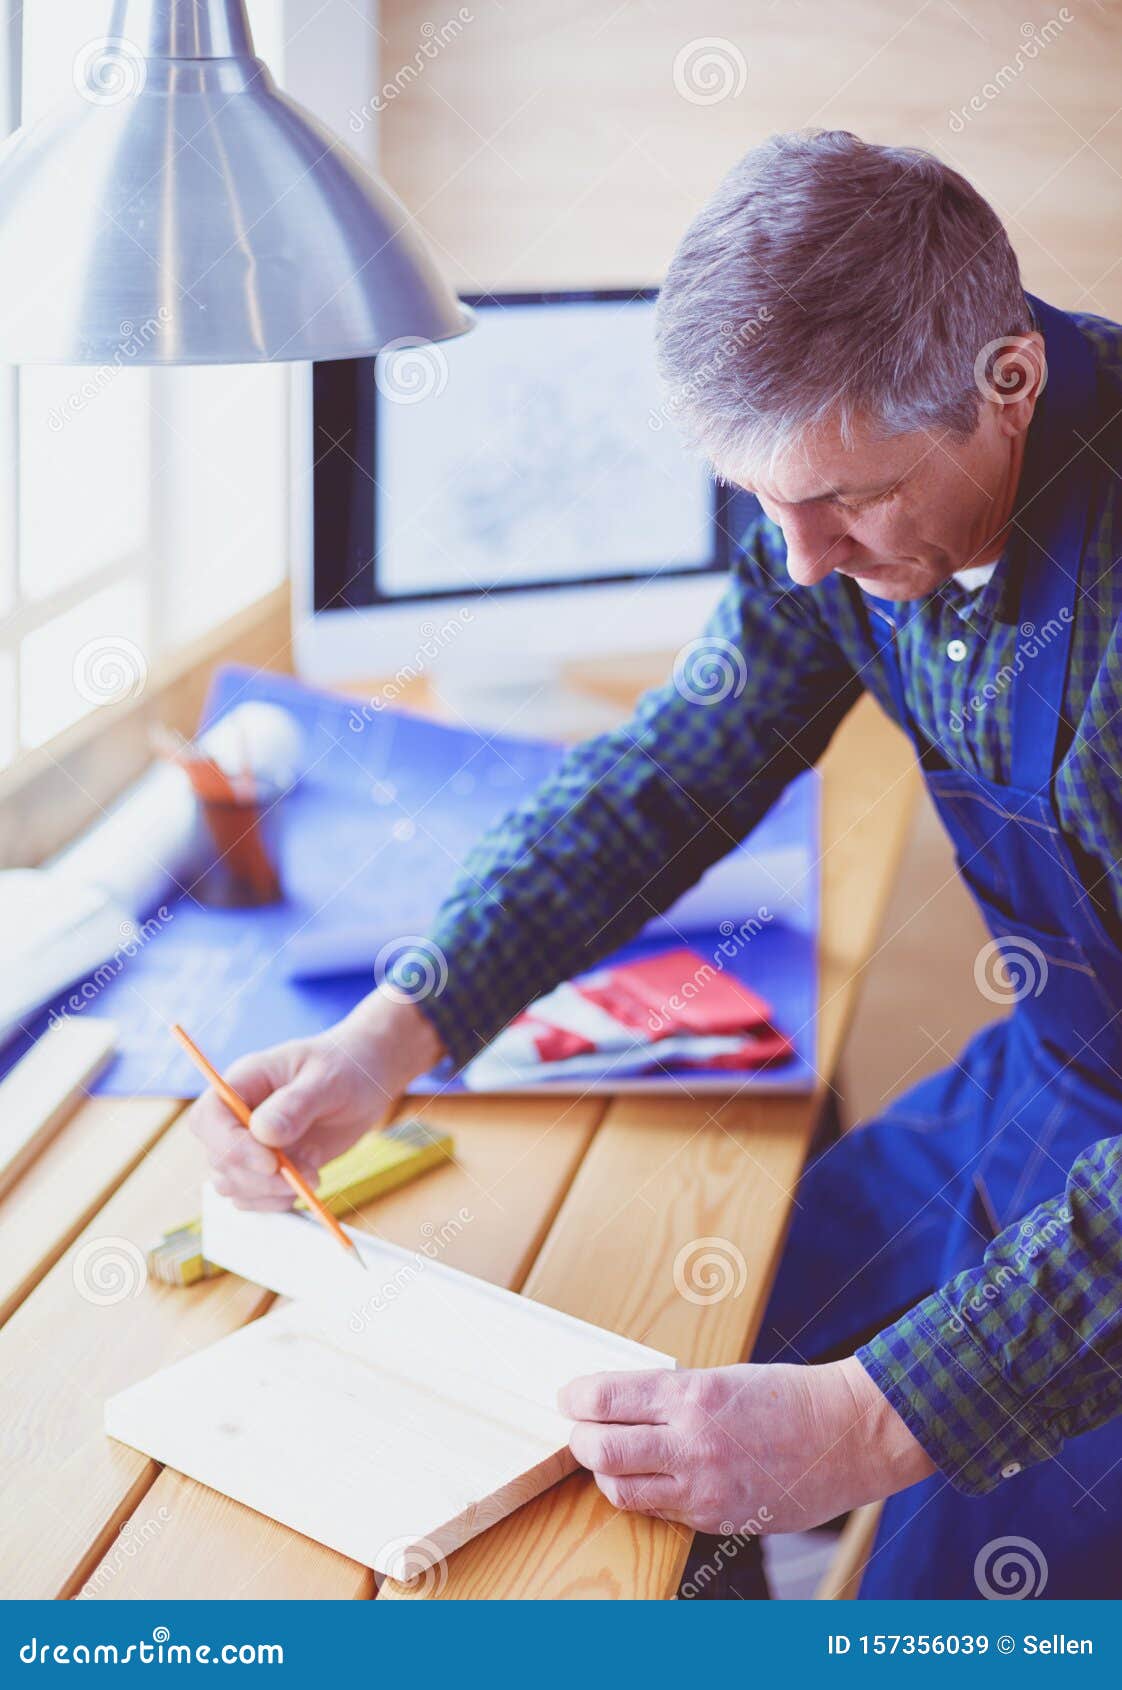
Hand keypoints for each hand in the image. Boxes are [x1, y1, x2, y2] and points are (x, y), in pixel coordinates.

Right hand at [187, 990, 444, 1208]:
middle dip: (259, 1177)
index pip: (208, 1118)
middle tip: (309, 1173)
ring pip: (231, 1184)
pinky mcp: (266, 1166)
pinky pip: (252, 1196)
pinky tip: (307, 1184)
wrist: (366, 1080)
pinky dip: (276, 1201)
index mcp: (242, 1082)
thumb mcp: (329, 1079)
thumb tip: (263, 1134)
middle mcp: (237, 1115)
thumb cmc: (347, 1066)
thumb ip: (296, 1104)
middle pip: (218, 1158)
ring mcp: (249, 1143)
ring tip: (312, 1176)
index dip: (231, 1146)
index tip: (271, 1162)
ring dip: (268, 1193)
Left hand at [560, 1357, 934, 1535]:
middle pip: (599, 1451)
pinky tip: (649, 1478)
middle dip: (578, 1440)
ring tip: (610, 1457)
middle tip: (578, 1430)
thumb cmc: (785, 1396)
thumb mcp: (721, 1378)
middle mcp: (692, 1443)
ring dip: (604, 1474)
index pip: (605, 1399)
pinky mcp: (717, 1518)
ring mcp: (704, 1488)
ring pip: (620, 1491)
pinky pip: (657, 1512)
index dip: (575, 1398)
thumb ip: (670, 1396)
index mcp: (693, 1395)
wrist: (847, 1435)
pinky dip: (641, 1495)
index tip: (568, 1397)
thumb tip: (617, 1406)